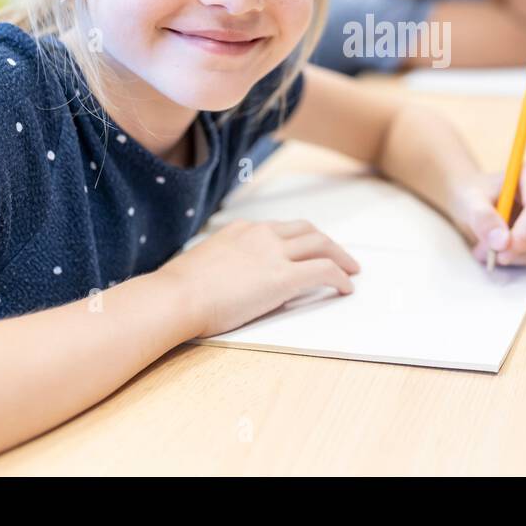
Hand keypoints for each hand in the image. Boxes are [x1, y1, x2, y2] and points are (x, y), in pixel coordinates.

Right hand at [159, 219, 360, 336]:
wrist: (176, 297)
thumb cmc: (178, 291)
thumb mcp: (203, 265)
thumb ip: (224, 266)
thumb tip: (231, 281)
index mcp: (240, 230)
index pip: (279, 228)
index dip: (298, 239)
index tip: (305, 248)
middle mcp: (261, 234)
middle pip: (306, 230)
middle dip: (326, 243)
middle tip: (338, 256)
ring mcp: (274, 253)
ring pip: (321, 244)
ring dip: (340, 256)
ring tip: (350, 269)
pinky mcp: (284, 277)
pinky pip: (324, 270)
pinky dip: (340, 276)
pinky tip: (345, 287)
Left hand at [451, 160, 525, 266]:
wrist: (481, 200)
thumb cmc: (477, 195)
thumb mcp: (469, 201)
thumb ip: (481, 217)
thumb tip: (501, 242)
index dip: (523, 235)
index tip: (499, 250)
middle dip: (520, 247)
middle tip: (491, 253)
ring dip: (521, 254)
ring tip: (492, 249)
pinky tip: (508, 251)